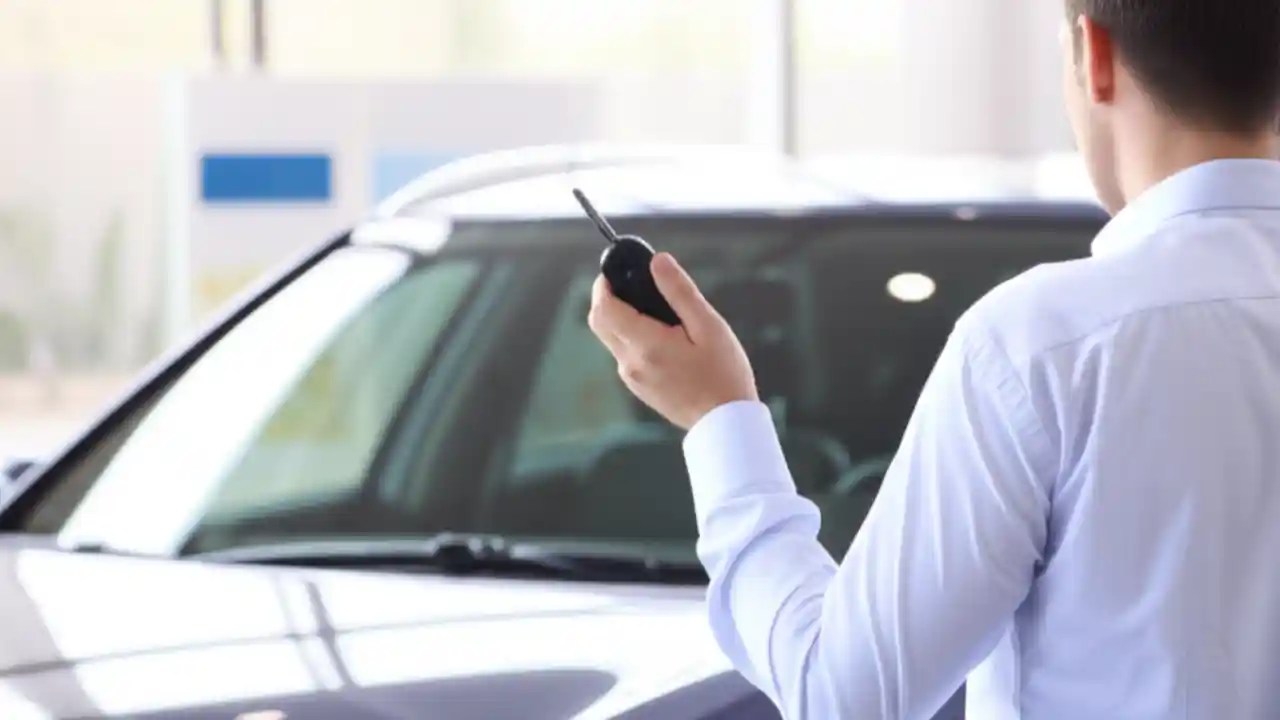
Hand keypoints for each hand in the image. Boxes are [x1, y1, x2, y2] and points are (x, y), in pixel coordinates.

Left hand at [587, 253, 757, 429]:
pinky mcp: (640, 388)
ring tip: (660, 312)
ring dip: (624, 319)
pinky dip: (635, 338)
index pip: (603, 309)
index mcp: (646, 345)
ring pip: (613, 339)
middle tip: (631, 284)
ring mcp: (633, 379)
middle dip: (608, 299)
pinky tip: (667, 339)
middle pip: (600, 323)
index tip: (614, 271)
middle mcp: (631, 364)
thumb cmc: (724, 375)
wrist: (726, 423)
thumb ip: (679, 292)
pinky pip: (627, 355)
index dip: (603, 285)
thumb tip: (657, 261)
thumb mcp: (708, 326)